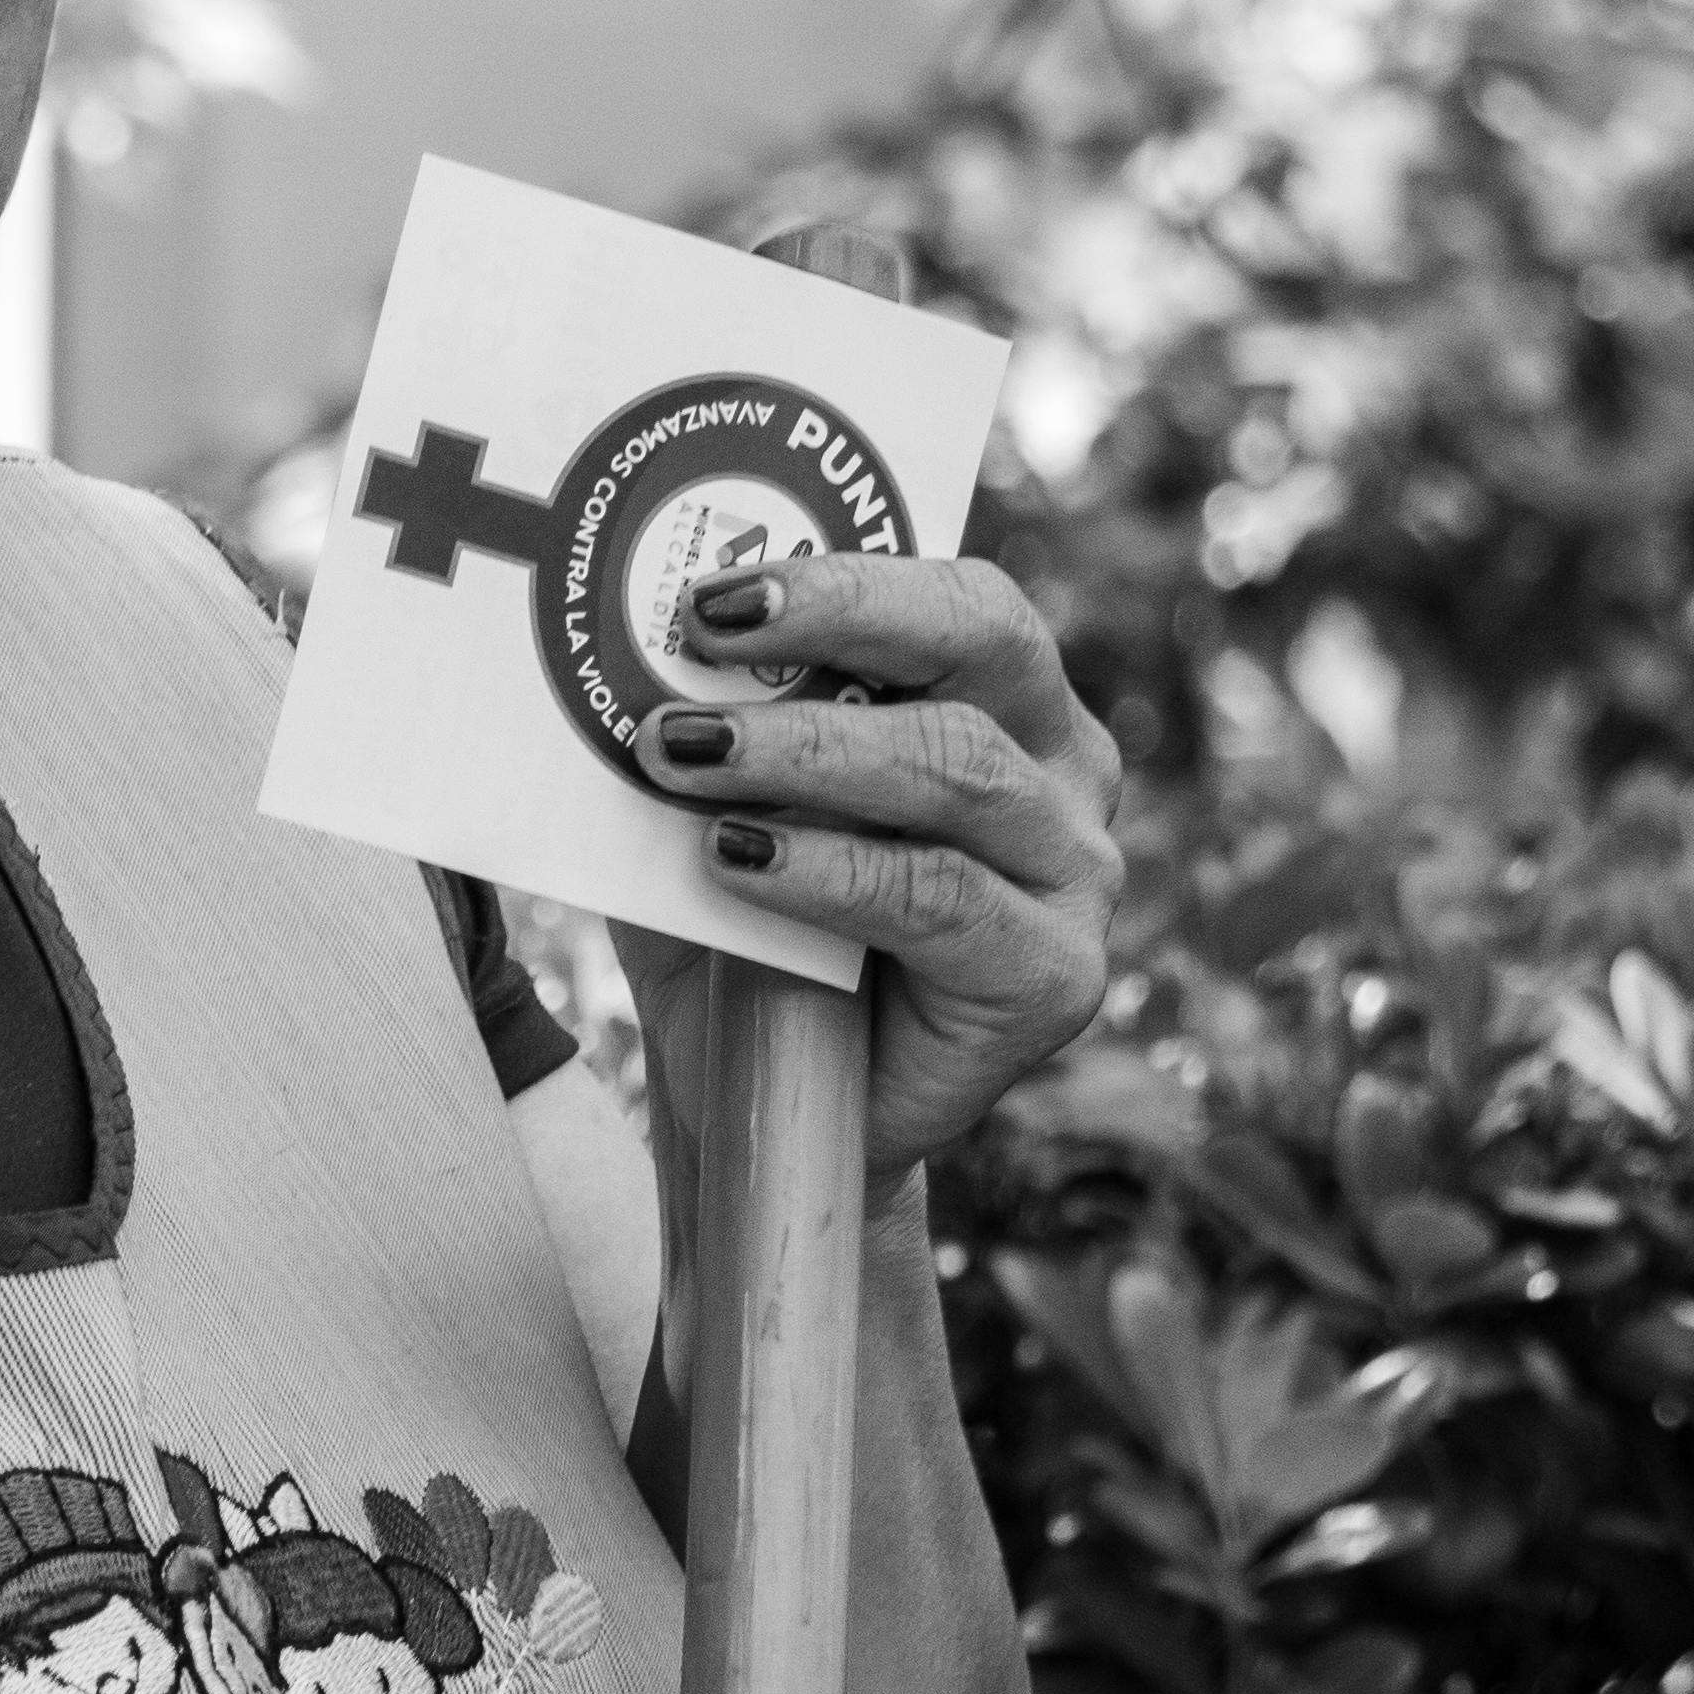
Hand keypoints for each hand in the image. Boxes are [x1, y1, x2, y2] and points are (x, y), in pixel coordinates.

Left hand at [611, 550, 1122, 1181]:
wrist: (775, 1117)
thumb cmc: (747, 941)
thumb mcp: (706, 816)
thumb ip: (701, 731)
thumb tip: (620, 647)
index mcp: (1007, 708)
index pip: (961, 604)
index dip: (852, 577)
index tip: (716, 591)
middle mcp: (1063, 777)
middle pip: (984, 653)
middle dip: (838, 626)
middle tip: (698, 637)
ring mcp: (1073, 878)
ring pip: (957, 771)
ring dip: (807, 751)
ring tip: (686, 753)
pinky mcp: (1053, 979)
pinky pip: (937, 898)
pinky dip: (826, 870)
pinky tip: (736, 860)